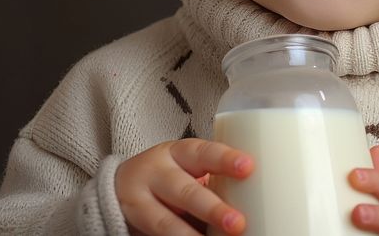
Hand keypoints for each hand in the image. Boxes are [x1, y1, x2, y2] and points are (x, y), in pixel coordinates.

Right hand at [115, 138, 253, 235]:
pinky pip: (156, 234)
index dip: (225, 159)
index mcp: (179, 152)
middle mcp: (157, 171)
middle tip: (237, 223)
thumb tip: (257, 201)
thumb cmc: (173, 176)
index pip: (204, 152)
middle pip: (185, 190)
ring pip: (165, 220)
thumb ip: (214, 180)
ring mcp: (140, 198)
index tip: (248, 168)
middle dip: (212, 209)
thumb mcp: (188, 168)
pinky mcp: (132, 221)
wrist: (121, 185)